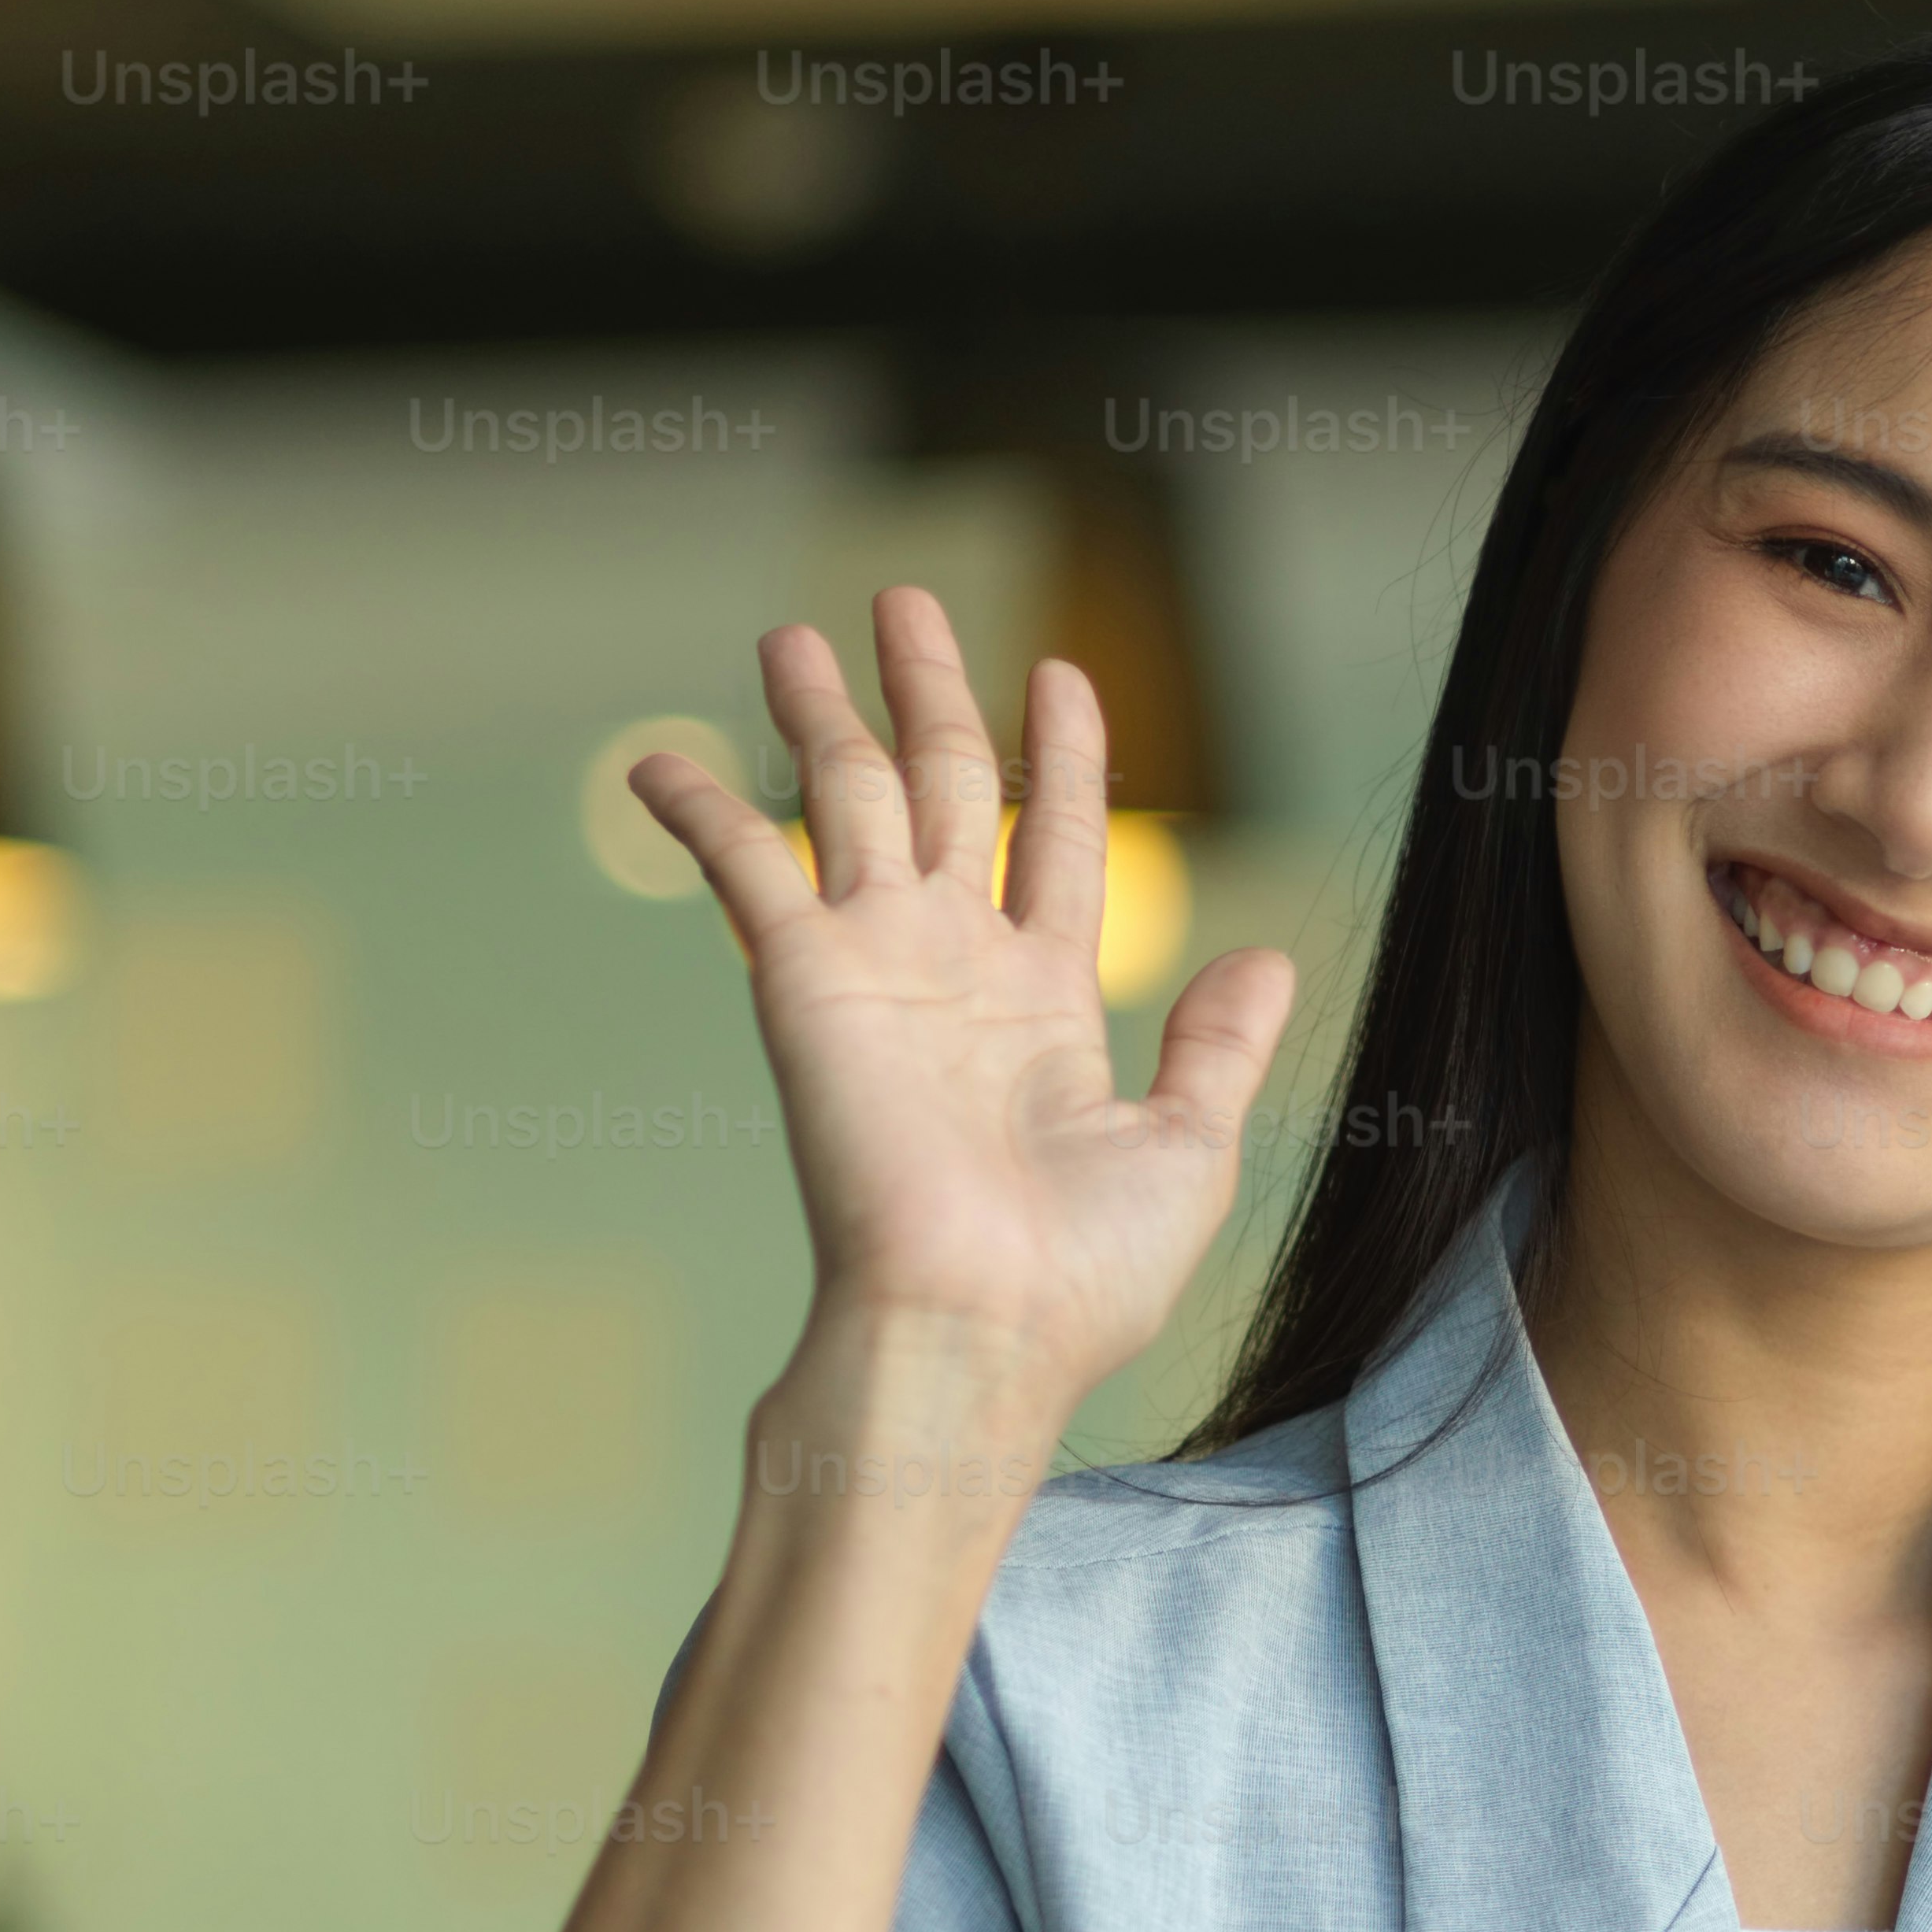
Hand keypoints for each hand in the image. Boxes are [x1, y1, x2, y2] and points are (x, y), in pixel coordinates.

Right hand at [634, 593, 1299, 1432]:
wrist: (982, 1332)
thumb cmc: (1082, 1276)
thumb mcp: (1189, 1148)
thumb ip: (1221, 1047)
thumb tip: (1272, 959)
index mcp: (1050, 1002)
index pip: (1059, 839)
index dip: (1061, 755)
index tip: (1060, 672)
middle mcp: (957, 967)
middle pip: (944, 788)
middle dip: (927, 692)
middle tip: (905, 599)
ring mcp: (877, 968)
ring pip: (847, 798)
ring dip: (821, 714)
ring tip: (794, 633)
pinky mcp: (805, 981)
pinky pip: (746, 869)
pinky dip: (702, 808)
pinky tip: (659, 756)